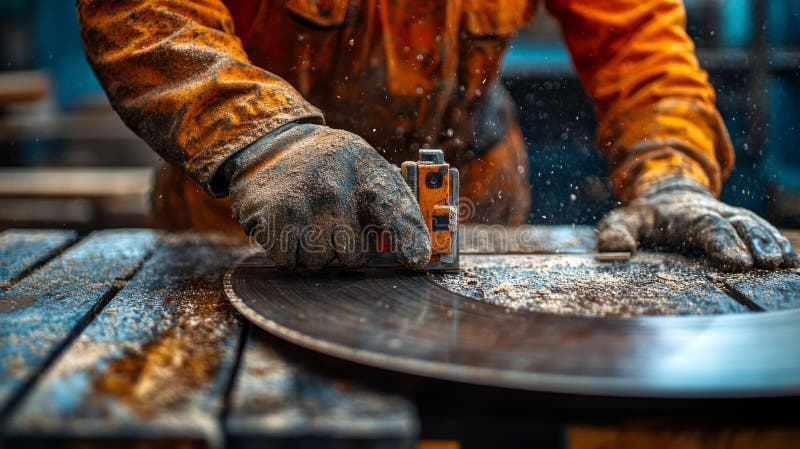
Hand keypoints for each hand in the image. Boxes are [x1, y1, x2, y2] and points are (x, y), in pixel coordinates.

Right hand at [226, 123, 430, 269]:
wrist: (273, 144)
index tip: (415, 259)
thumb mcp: (367, 169)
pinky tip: (292, 228)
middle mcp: (335, 188)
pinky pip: (288, 260)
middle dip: (345, 249)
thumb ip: (394, 207)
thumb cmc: (331, 167)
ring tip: (311, 223)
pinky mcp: (271, 215)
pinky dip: (289, 252)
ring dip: (315, 252)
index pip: (395, 210)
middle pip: (353, 256)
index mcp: (367, 173)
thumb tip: (419, 254)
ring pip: (319, 261)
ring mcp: (302, 203)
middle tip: (335, 224)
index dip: (409, 238)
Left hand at [597, 178, 798, 271]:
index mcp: (685, 214)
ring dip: (771, 243)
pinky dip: (778, 243)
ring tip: (784, 262)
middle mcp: (714, 213)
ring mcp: (731, 218)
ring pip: (756, 227)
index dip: (723, 242)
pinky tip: (791, 261)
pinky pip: (764, 232)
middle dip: (755, 242)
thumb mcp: (623, 219)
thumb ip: (615, 232)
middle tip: (767, 263)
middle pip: (739, 225)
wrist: (668, 195)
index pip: (707, 226)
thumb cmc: (644, 216)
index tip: (738, 261)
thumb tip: (616, 251)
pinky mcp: (741, 226)